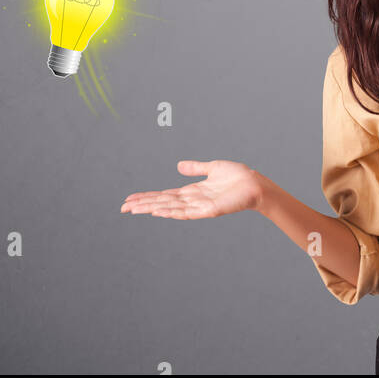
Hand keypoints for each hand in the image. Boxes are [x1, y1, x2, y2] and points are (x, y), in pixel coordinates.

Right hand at [121, 160, 264, 218]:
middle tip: (123, 207)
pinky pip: (186, 212)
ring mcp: (199, 207)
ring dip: (151, 208)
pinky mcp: (209, 210)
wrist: (255, 184)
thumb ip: (196, 168)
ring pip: (169, 208)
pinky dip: (171, 212)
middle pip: (162, 202)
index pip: (164, 195)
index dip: (147, 197)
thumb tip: (179, 165)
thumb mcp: (213, 168)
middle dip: (143, 205)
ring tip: (134, 210)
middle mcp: (192, 201)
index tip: (130, 199)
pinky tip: (158, 211)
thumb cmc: (237, 177)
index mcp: (192, 192)